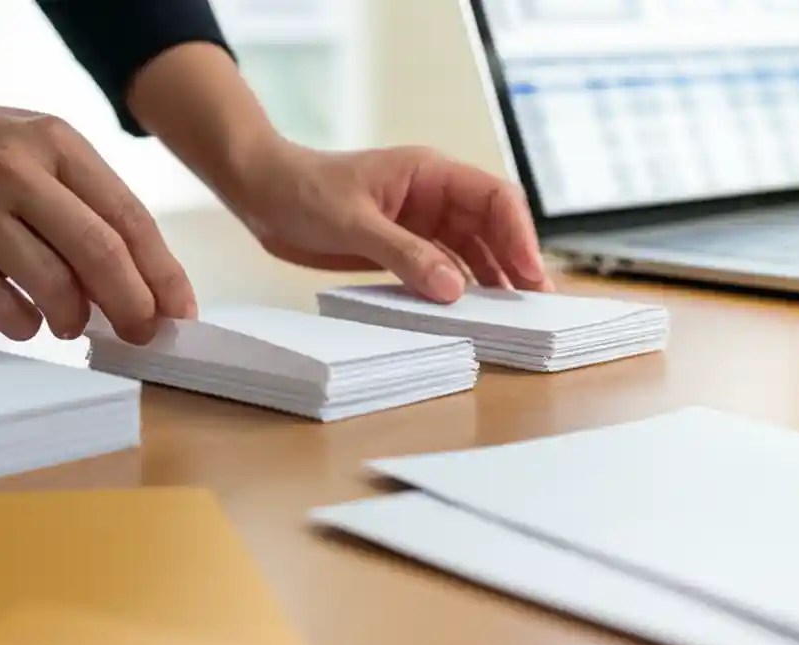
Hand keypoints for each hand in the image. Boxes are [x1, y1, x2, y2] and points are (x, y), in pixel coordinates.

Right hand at [0, 90, 194, 343]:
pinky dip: (26, 326)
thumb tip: (140, 284)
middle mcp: (16, 172)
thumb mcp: (33, 148)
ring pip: (55, 289)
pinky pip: (3, 310)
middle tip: (141, 335)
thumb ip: (84, 205)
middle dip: (134, 307)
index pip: (130, 218)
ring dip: (75, 320)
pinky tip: (24, 317)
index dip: (163, 274)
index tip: (181, 314)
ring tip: (70, 322)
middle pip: (101, 255)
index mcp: (56, 143)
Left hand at [233, 142, 553, 302]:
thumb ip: (404, 254)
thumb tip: (453, 289)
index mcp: (431, 173)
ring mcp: (421, 224)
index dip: (519, 234)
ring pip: (473, 252)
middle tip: (536, 306)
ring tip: (513, 317)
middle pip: (493, 228)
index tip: (529, 273)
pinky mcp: (403, 248)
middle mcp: (435, 197)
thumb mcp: (353, 222)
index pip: (495, 198)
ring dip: (492, 281)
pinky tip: (470, 314)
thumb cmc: (302, 190)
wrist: (261, 193)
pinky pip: (443, 269)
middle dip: (516, 263)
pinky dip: (459, 290)